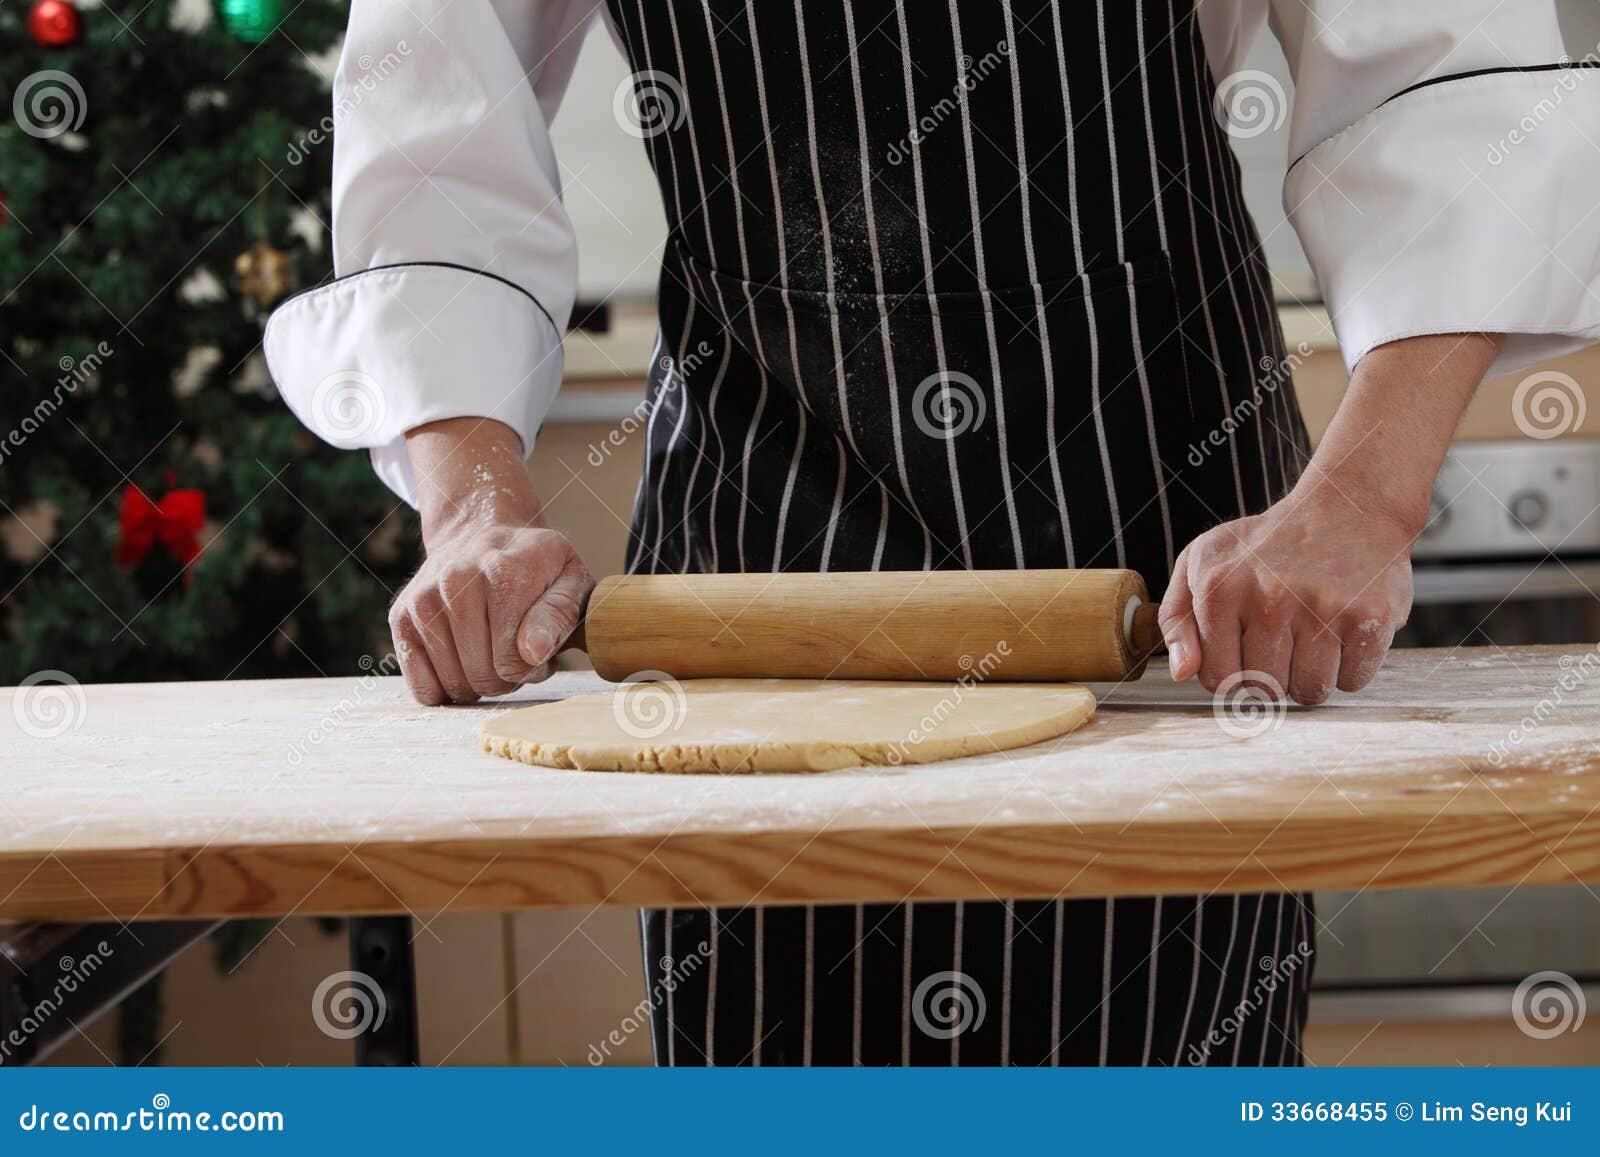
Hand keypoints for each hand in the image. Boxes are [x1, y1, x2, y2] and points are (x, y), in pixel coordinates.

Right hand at [390, 418, 592, 704]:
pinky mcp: (401, 616)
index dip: (533, 668)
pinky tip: (461, 662)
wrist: (479, 532)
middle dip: (506, 678)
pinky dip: (444, 688)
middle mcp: (456, 581)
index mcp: (504, 571)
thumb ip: (560, 615)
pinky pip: (421, 686)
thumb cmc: (535, 567)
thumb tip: (531, 651)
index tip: (537, 649)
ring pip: (453, 684)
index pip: (513, 661)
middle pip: (483, 676)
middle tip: (514, 652)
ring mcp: (423, 598)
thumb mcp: (571, 579)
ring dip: (477, 682)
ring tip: (491, 651)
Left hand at [1158, 484, 1414, 704]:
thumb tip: (1181, 673)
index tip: (1245, 651)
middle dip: (1274, 677)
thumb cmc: (1268, 543)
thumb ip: (1177, 619)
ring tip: (1313, 636)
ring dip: (1313, 676)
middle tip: (1285, 639)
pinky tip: (1344, 631)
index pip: (1218, 680)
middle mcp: (1269, 599)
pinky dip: (1351, 668)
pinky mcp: (1369, 617)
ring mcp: (1322, 608)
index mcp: (1220, 589)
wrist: (1349, 506)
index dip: (1233, 674)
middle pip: (1265, 691)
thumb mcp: (1203, 562)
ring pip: (1311, 692)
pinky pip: (1354, 681)